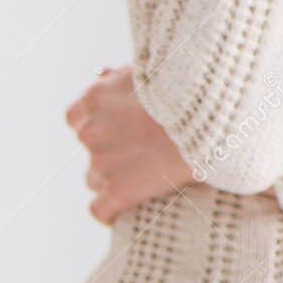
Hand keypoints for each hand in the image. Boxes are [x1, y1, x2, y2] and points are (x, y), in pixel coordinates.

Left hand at [66, 66, 195, 223]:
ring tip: (141, 181)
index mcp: (96, 98)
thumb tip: (103, 74)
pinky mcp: (118, 192)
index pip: (76, 118)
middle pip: (90, 150)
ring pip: (93, 179)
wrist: (206, 120)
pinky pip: (100, 211)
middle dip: (109, 153)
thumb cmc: (186, 89)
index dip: (96, 127)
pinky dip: (109, 213)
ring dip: (111, 180)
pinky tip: (123, 213)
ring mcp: (102, 164)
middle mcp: (92, 131)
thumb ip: (120, 77)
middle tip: (141, 155)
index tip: (113, 132)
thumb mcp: (148, 69)